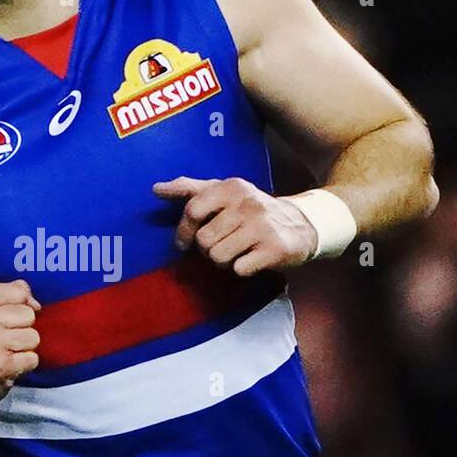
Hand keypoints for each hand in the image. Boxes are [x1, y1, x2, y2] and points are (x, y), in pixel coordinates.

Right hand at [0, 279, 41, 412]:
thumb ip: (2, 297)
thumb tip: (35, 303)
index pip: (19, 291)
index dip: (22, 305)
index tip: (12, 318)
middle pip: (29, 315)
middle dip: (22, 328)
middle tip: (3, 340)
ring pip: (33, 337)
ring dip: (24, 349)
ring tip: (4, 353)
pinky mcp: (1, 365)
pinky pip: (32, 359)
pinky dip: (24, 366)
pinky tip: (7, 367)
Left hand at [153, 176, 318, 275]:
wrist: (301, 224)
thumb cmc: (251, 211)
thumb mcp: (224, 193)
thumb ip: (189, 189)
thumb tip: (155, 189)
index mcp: (231, 187)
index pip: (193, 209)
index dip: (183, 231)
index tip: (184, 243)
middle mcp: (247, 203)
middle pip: (203, 240)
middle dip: (208, 249)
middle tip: (222, 245)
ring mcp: (262, 226)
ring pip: (218, 256)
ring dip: (223, 261)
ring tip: (236, 252)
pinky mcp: (274, 249)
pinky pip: (239, 268)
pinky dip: (241, 269)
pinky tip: (251, 260)